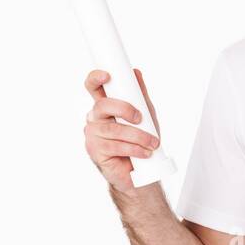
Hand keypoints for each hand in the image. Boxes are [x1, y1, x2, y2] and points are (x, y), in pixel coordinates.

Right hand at [82, 68, 161, 193]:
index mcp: (105, 106)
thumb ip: (140, 96)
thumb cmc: (141, 141)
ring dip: (137, 136)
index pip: (93, 87)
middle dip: (124, 109)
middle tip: (141, 118)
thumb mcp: (146, 116)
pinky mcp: (95, 151)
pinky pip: (115, 146)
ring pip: (113, 129)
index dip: (95, 78)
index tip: (107, 75)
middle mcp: (95, 118)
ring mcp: (93, 135)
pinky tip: (144, 153)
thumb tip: (136, 72)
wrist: (141, 172)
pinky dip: (134, 149)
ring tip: (152, 143)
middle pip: (102, 105)